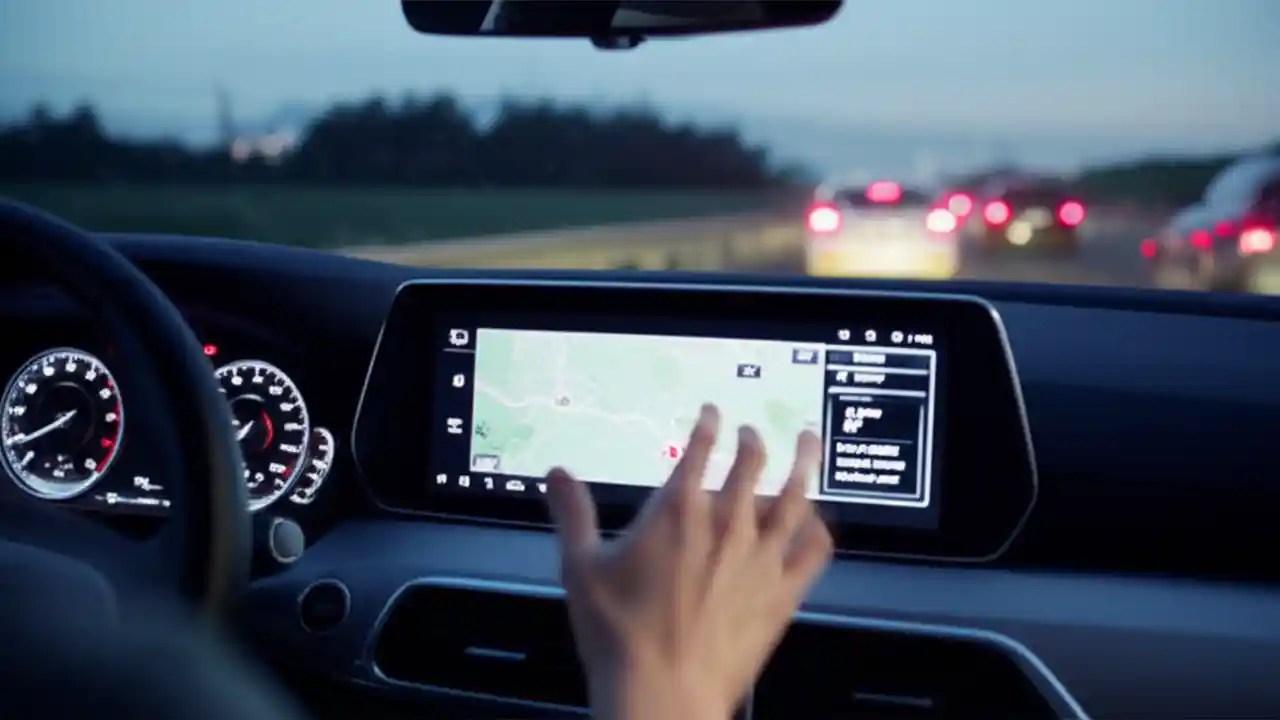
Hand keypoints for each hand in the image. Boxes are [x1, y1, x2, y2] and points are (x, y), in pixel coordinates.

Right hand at [545, 404, 832, 719]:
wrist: (662, 691)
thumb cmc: (619, 633)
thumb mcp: (580, 567)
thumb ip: (572, 514)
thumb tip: (557, 475)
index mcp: (678, 509)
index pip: (701, 448)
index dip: (708, 424)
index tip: (711, 415)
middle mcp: (727, 523)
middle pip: (752, 463)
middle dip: (752, 440)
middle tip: (751, 432)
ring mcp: (761, 557)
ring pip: (796, 496)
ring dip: (803, 464)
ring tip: (808, 444)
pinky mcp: (783, 592)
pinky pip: (814, 550)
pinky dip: (818, 529)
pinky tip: (818, 522)